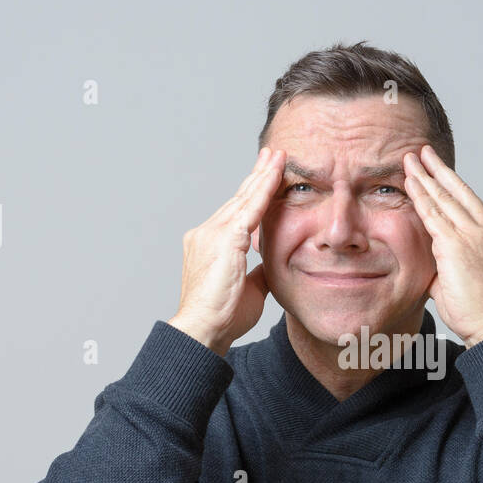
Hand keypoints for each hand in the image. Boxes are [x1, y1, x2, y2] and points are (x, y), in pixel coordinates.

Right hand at [169, 147, 280, 354]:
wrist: (204, 329)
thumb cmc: (222, 316)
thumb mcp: (248, 289)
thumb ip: (258, 272)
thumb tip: (271, 265)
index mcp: (210, 244)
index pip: (236, 212)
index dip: (252, 193)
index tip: (264, 175)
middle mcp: (207, 232)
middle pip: (238, 198)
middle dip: (257, 175)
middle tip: (272, 153)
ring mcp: (212, 233)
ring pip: (244, 198)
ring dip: (263, 175)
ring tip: (278, 156)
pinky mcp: (224, 238)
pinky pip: (250, 208)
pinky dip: (264, 189)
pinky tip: (276, 174)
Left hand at [403, 145, 482, 347]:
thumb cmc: (479, 311)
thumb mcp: (465, 278)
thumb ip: (447, 263)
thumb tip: (429, 260)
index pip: (470, 203)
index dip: (452, 184)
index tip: (439, 171)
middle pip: (458, 192)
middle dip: (437, 170)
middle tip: (422, 151)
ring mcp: (474, 235)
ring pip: (444, 199)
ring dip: (425, 177)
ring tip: (411, 159)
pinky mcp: (457, 244)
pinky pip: (433, 215)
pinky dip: (420, 196)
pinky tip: (410, 182)